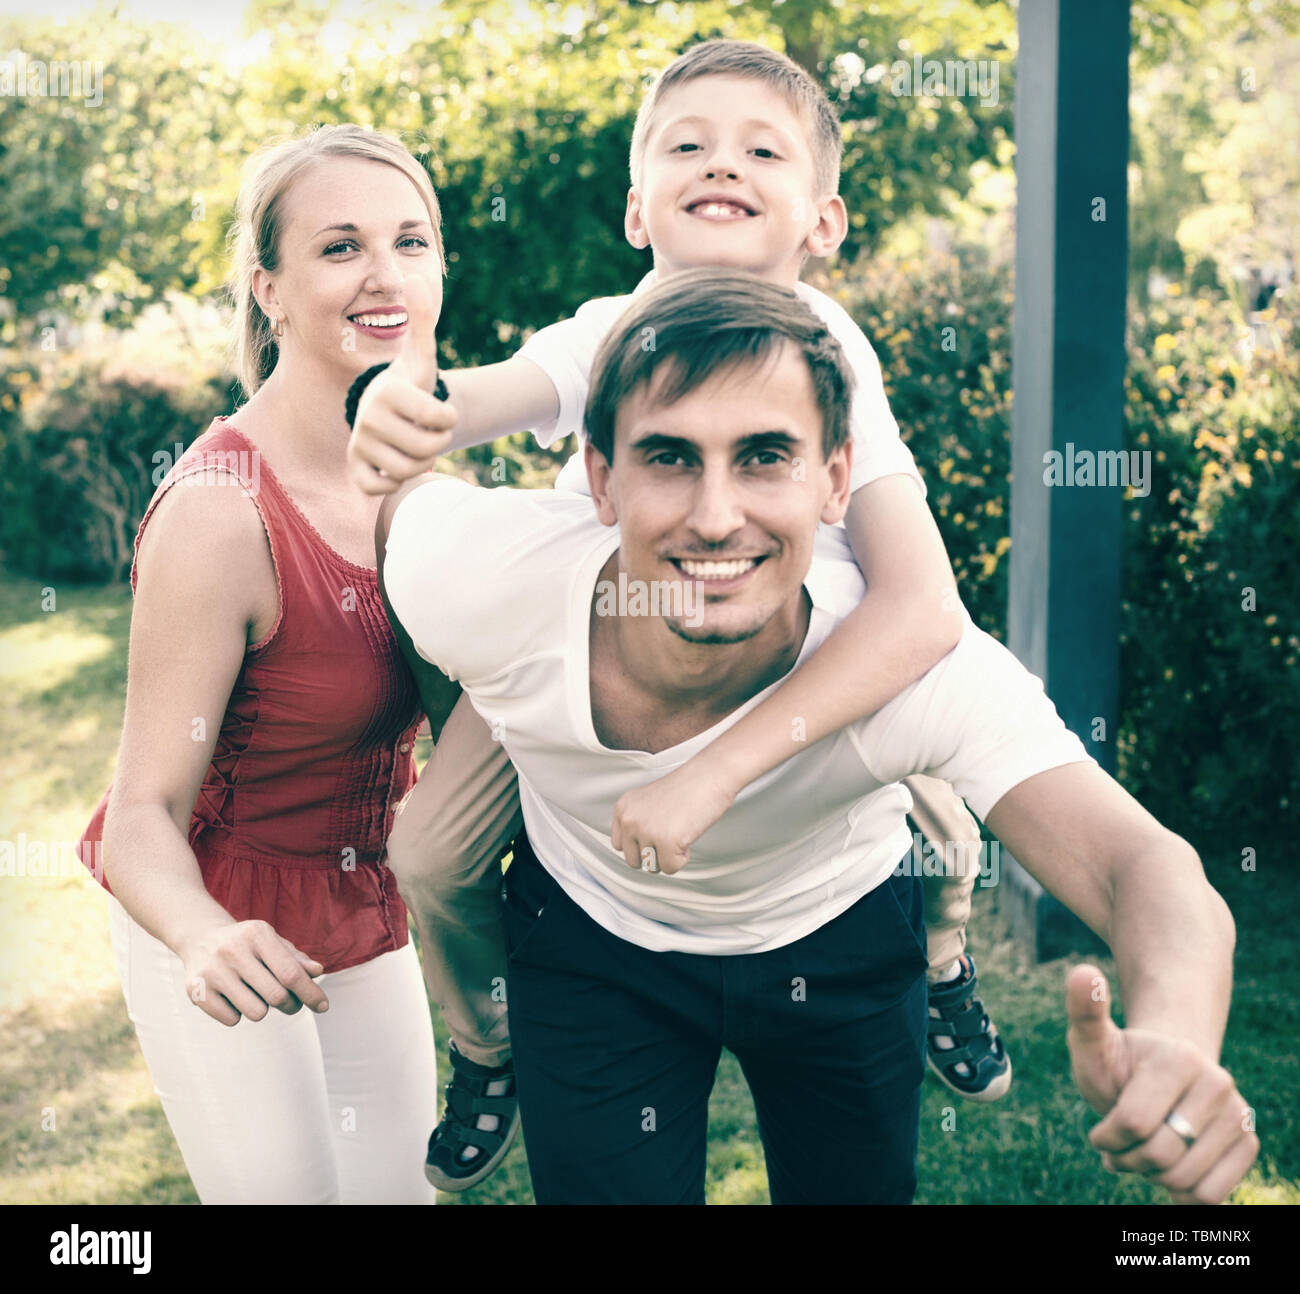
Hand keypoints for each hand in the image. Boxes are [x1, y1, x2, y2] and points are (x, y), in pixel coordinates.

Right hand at [178, 920, 328, 1026]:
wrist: (200, 937)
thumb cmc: (248, 943)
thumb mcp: (272, 943)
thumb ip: (297, 959)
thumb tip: (318, 972)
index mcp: (257, 934)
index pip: (291, 973)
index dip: (310, 993)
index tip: (324, 1006)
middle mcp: (232, 950)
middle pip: (276, 996)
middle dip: (291, 1005)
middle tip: (291, 1004)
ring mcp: (212, 971)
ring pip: (256, 1012)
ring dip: (263, 1009)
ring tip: (256, 994)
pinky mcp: (196, 990)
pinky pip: (232, 1019)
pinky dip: (238, 1013)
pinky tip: (231, 996)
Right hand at [346, 275, 456, 494]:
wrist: (382, 411)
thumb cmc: (408, 384)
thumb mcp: (421, 355)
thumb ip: (423, 320)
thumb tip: (417, 276)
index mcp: (388, 391)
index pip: (440, 420)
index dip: (448, 420)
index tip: (439, 412)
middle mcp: (367, 418)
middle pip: (427, 448)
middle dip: (436, 442)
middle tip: (427, 431)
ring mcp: (359, 446)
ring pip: (410, 470)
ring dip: (420, 462)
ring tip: (412, 444)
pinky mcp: (356, 471)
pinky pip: (380, 488)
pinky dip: (393, 481)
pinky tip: (392, 463)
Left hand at [609, 760, 737, 874]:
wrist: (710, 775)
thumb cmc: (687, 789)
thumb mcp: (648, 802)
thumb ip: (637, 823)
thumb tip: (636, 853)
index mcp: (623, 808)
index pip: (619, 845)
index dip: (641, 844)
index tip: (658, 829)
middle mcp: (629, 819)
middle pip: (634, 861)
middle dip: (654, 854)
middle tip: (671, 831)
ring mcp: (646, 830)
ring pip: (652, 866)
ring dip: (668, 855)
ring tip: (679, 830)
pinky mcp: (666, 841)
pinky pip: (671, 868)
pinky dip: (683, 857)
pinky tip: (687, 834)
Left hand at [1066, 964, 1257, 1203]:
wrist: (1155, 1078)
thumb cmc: (1116, 1064)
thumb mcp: (1091, 1042)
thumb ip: (1084, 1011)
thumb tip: (1082, 972)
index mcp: (1180, 1057)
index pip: (1131, 1123)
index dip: (1107, 1136)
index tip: (1102, 1124)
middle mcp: (1219, 1083)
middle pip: (1159, 1156)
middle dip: (1129, 1158)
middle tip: (1123, 1141)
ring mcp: (1239, 1114)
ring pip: (1184, 1180)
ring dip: (1152, 1176)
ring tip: (1145, 1147)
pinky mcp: (1248, 1143)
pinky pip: (1211, 1196)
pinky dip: (1182, 1191)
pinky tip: (1171, 1164)